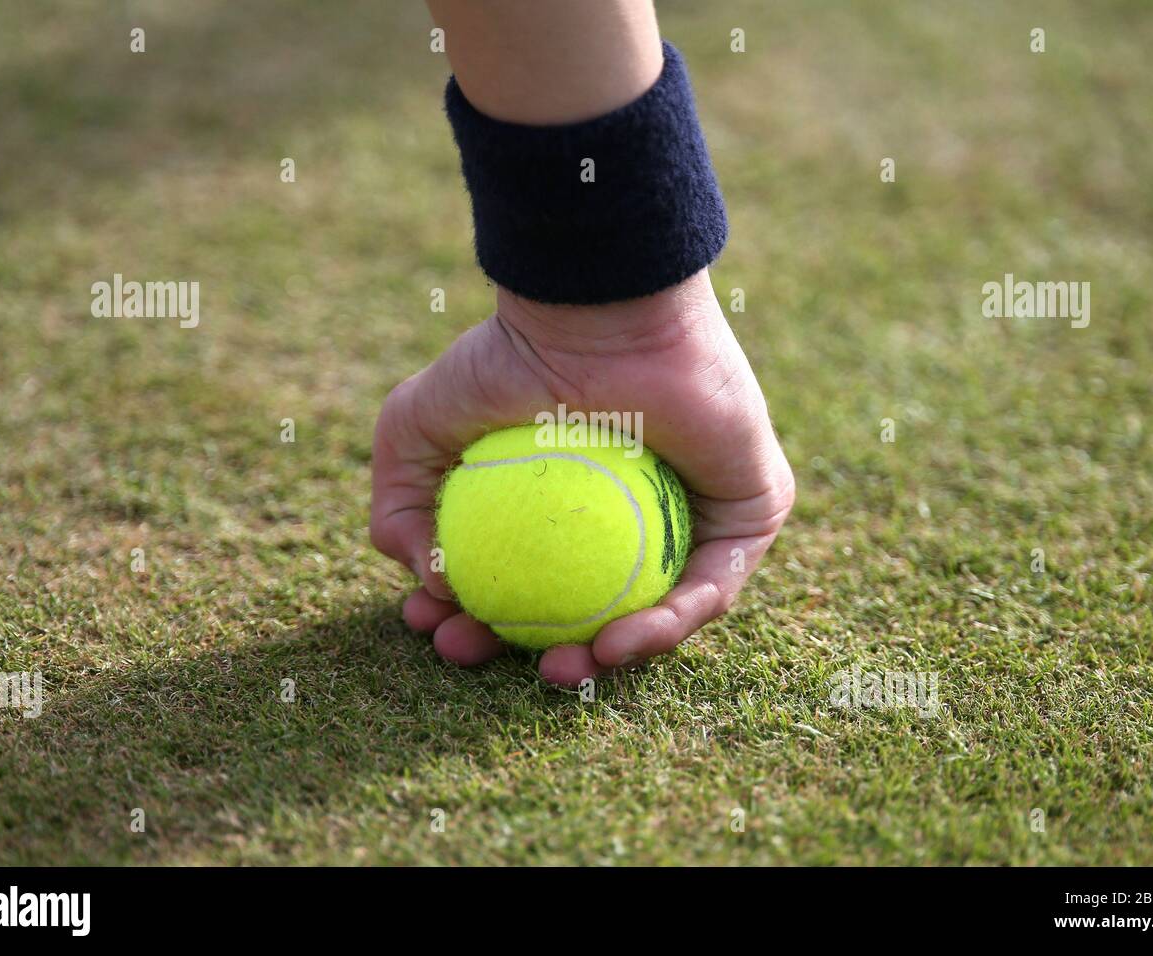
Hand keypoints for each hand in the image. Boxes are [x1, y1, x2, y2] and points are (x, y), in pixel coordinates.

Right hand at [370, 270, 794, 685]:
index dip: (482, 623)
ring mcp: (695, 515)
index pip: (531, 584)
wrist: (598, 311)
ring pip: (656, 611)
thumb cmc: (513, 357)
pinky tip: (614, 642)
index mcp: (570, 506)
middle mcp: (635, 515)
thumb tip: (430, 583)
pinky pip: (714, 586)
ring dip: (604, 656)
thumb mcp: (418, 430)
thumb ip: (401, 506)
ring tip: (558, 668)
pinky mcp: (751, 511)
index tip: (443, 633)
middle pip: (593, 610)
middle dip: (538, 653)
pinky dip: (666, 624)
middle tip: (490, 657)